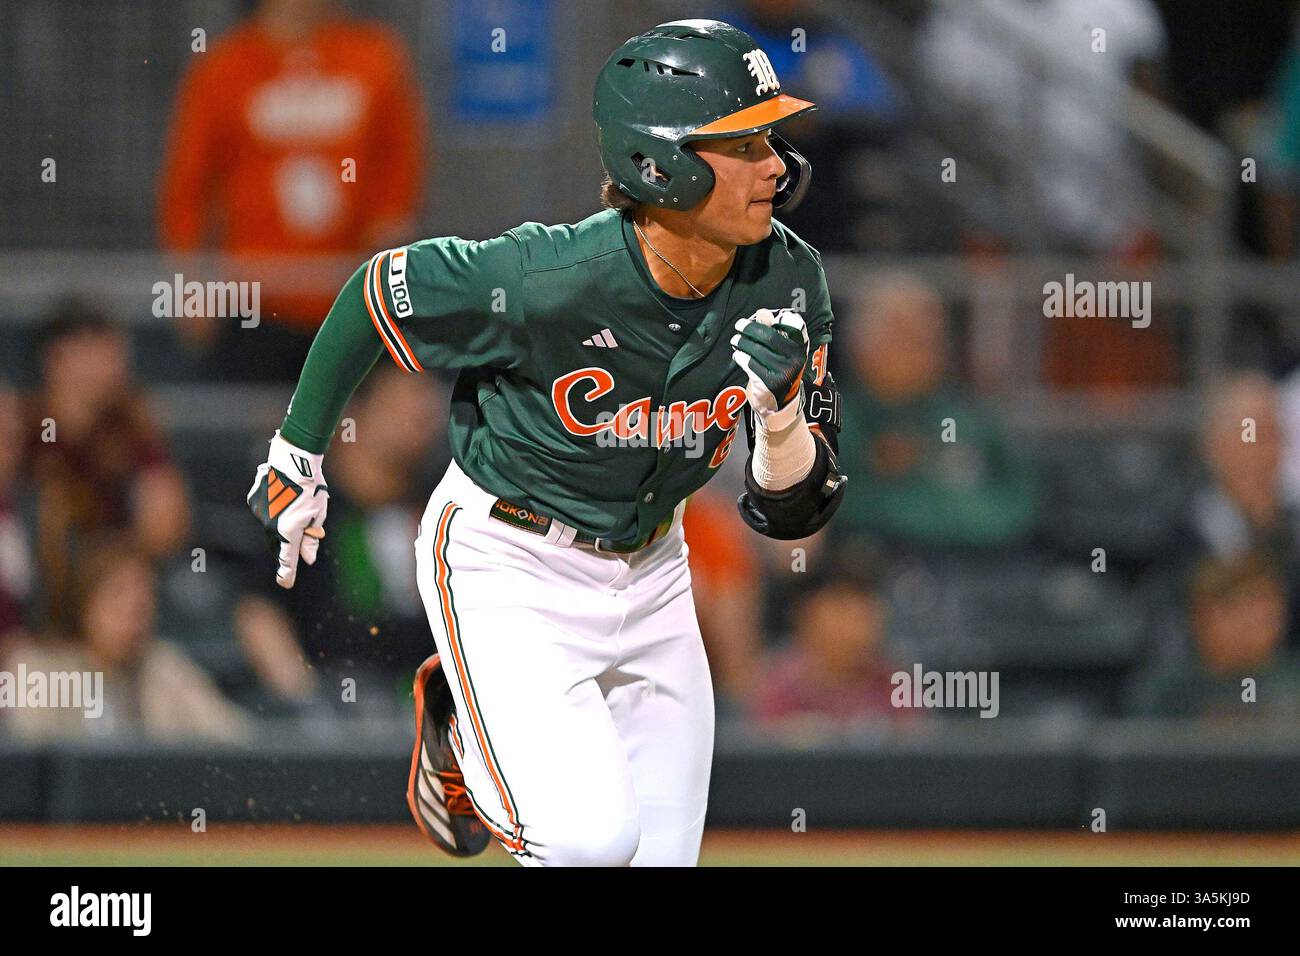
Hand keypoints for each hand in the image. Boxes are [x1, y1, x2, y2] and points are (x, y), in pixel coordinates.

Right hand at [246, 430, 327, 588]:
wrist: (293, 460)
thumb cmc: (311, 487)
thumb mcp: (318, 515)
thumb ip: (311, 539)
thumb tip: (307, 559)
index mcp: (289, 531)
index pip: (288, 558)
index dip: (287, 573)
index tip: (285, 583)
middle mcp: (270, 525)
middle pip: (278, 543)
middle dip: (288, 544)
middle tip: (300, 532)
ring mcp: (259, 513)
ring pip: (271, 526)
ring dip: (282, 523)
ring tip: (295, 502)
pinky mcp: (253, 501)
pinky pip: (264, 512)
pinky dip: (273, 509)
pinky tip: (283, 494)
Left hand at [730, 308, 809, 430]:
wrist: (779, 401)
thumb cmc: (779, 368)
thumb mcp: (781, 349)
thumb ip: (772, 330)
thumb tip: (762, 312)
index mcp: (801, 348)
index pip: (796, 327)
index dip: (783, 318)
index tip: (766, 314)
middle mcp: (795, 360)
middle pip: (769, 337)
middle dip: (751, 328)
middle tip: (739, 325)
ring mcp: (783, 373)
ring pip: (756, 351)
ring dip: (742, 342)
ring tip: (735, 340)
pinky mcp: (769, 384)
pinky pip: (750, 365)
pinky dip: (740, 357)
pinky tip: (738, 355)